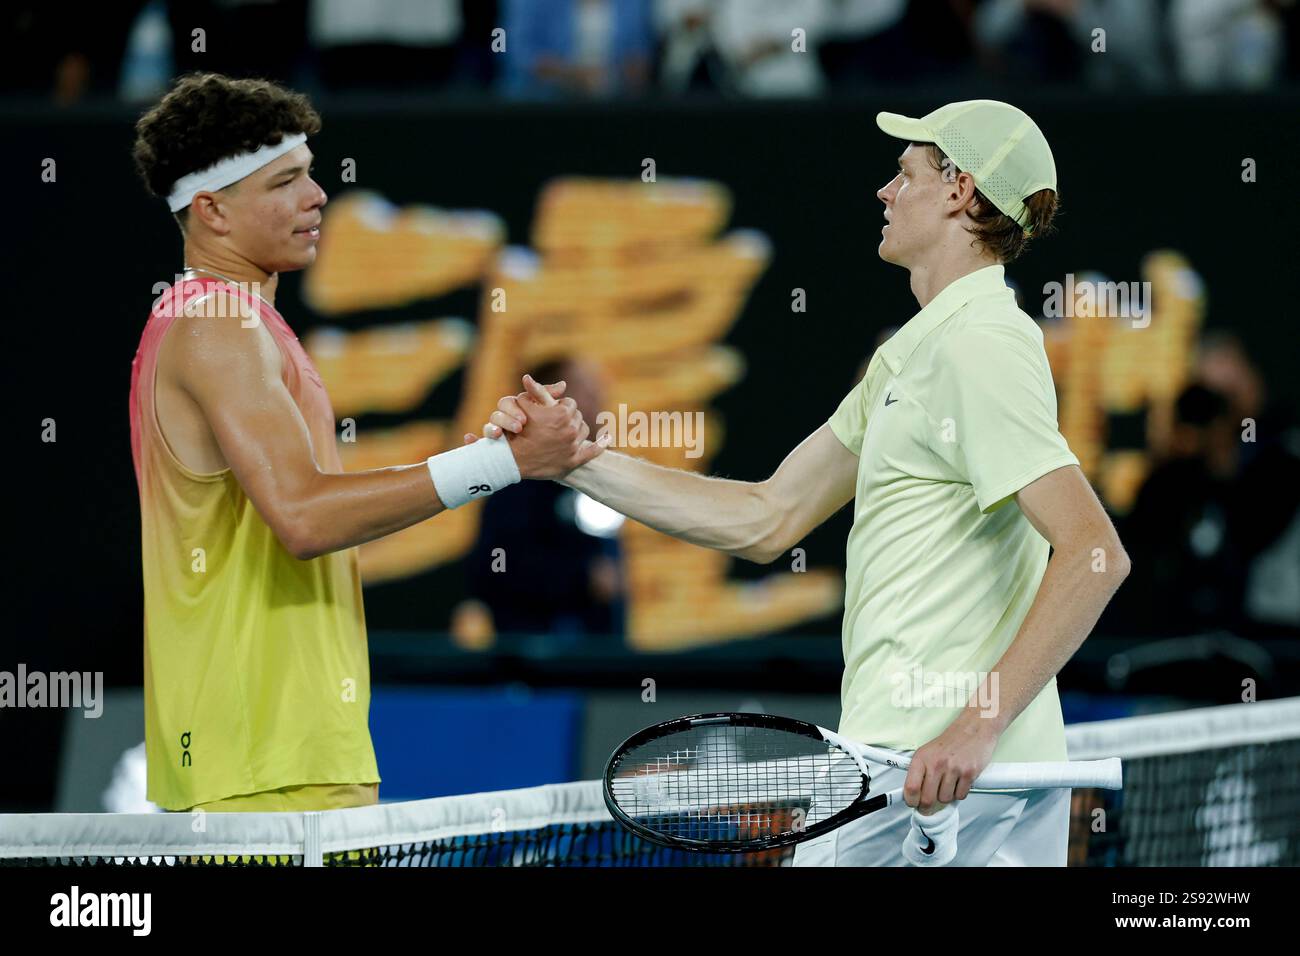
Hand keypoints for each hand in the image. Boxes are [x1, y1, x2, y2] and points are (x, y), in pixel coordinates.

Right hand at [461, 374, 606, 479]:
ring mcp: (573, 446)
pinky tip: (607, 438)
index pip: (570, 403)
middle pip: (578, 417)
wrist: (512, 459)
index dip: (561, 406)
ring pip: (584, 431)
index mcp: (562, 413)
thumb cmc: (516, 429)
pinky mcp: (573, 461)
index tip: (553, 410)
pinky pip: (593, 451)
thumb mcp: (524, 404)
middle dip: (569, 417)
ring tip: (567, 430)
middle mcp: (571, 429)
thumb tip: (560, 383)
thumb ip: (539, 390)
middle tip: (558, 421)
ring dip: (577, 428)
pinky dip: (602, 444)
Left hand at [901, 717, 999, 815]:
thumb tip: (911, 793)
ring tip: (948, 784)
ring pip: (945, 799)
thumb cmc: (951, 741)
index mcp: (922, 758)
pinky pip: (961, 796)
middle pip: (927, 799)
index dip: (911, 801)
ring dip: (946, 796)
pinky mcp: (969, 773)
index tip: (913, 804)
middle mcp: (936, 763)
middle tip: (930, 803)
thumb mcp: (928, 752)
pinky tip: (959, 781)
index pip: (911, 788)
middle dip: (929, 806)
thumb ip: (919, 771)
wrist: (973, 728)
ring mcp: (953, 769)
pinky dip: (960, 793)